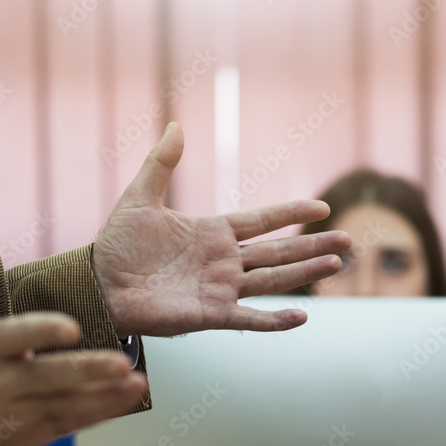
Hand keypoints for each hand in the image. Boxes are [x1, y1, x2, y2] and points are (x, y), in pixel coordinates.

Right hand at [0, 250, 146, 445]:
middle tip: (122, 363)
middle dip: (88, 371)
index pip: (13, 336)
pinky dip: (99, 412)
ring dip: (105, 397)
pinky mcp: (27, 437)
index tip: (72, 327)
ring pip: (64, 405)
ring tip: (136, 384)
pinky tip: (125, 399)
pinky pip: (68, 423)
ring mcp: (12, 414)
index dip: (42, 331)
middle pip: (47, 376)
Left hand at [92, 123, 351, 337]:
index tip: (320, 208)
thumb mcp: (140, 197)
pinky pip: (248, 318)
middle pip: (278, 252)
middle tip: (347, 241)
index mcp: (212, 232)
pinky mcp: (210, 315)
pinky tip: (301, 317)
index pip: (262, 221)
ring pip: (273, 281)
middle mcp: (224, 261)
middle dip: (312, 247)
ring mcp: (220, 288)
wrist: (97, 284)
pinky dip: (274, 320)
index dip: (290, 214)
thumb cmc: (116, 245)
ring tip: (336, 265)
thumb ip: (161, 164)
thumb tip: (176, 125)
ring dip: (304, 274)